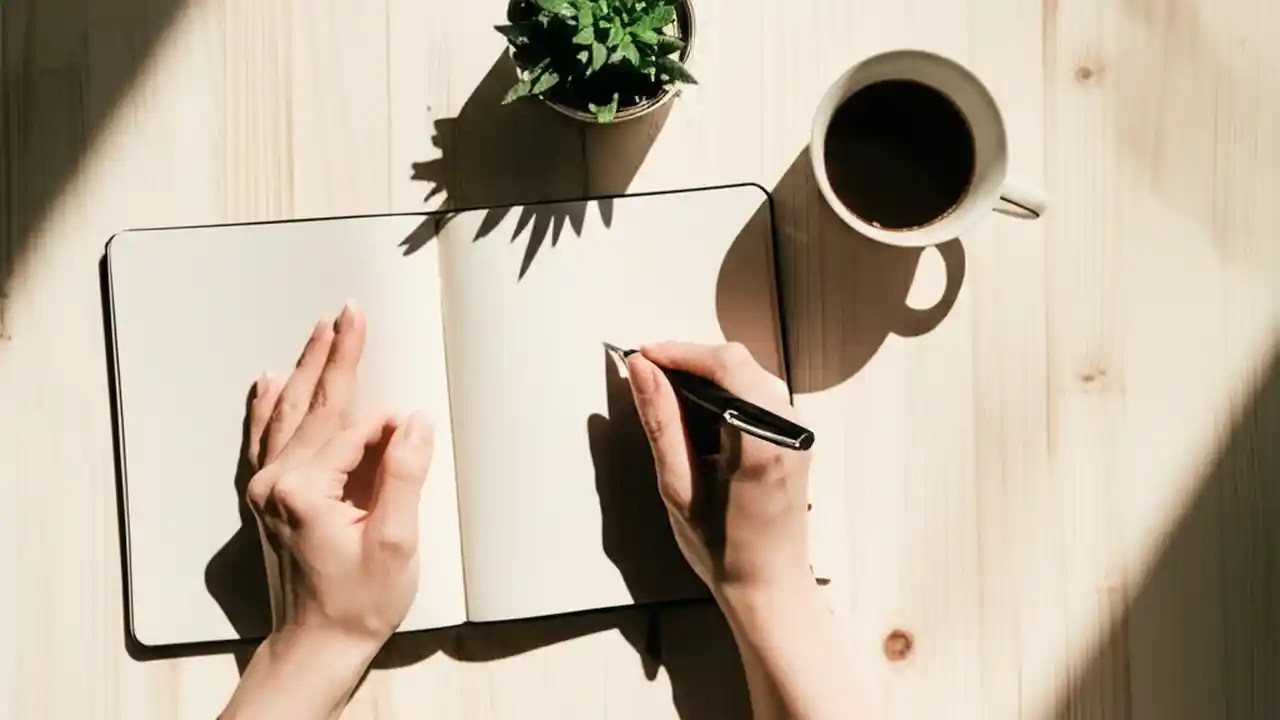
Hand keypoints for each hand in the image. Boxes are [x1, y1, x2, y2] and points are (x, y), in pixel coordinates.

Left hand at [246, 300, 433, 645]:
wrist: (315, 646)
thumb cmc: (357, 603)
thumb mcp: (395, 543)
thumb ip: (404, 475)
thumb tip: (411, 421)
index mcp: (305, 489)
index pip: (354, 433)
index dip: (388, 425)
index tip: (412, 420)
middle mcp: (275, 482)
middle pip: (312, 405)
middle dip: (335, 356)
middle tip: (350, 312)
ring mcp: (265, 490)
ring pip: (286, 413)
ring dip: (305, 369)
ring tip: (321, 331)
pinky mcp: (265, 500)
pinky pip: (262, 438)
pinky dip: (265, 406)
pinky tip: (267, 382)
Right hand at [628, 343, 877, 719]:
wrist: (768, 586)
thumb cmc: (722, 548)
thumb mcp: (678, 486)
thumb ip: (661, 422)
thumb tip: (641, 369)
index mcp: (763, 441)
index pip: (726, 365)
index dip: (681, 352)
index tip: (643, 357)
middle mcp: (791, 428)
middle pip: (738, 363)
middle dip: (690, 362)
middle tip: (646, 375)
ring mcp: (798, 431)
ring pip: (748, 375)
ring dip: (706, 377)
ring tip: (666, 397)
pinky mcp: (796, 437)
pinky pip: (758, 394)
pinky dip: (724, 393)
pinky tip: (696, 415)